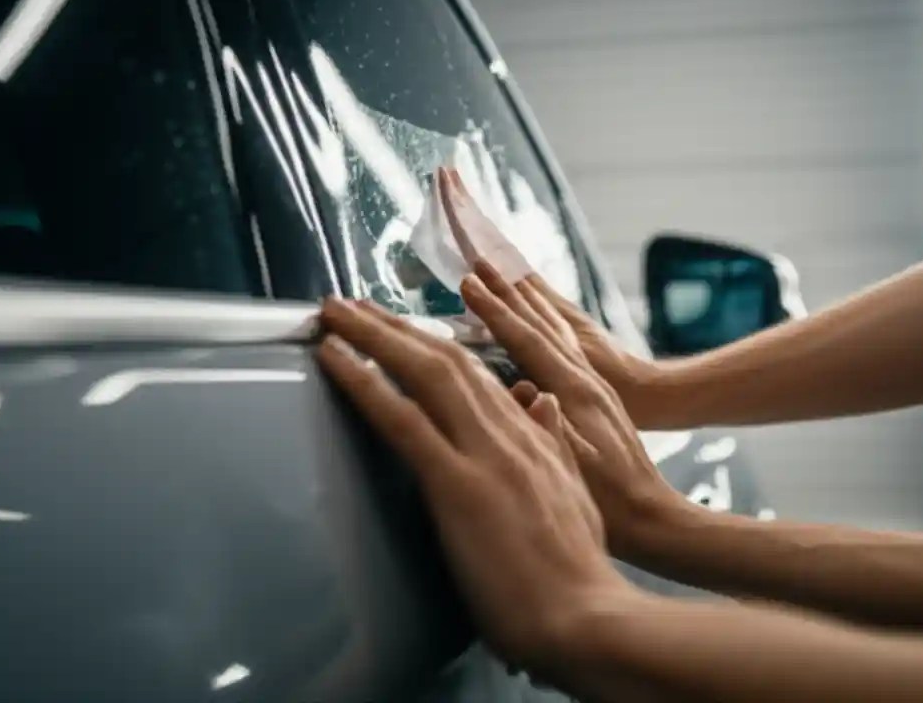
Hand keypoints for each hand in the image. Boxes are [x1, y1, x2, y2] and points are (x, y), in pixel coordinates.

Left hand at [315, 298, 632, 674]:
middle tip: (352, 304)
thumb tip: (540, 403)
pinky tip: (334, 358)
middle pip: (447, 361)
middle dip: (396, 327)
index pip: (481, 376)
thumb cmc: (578, 575)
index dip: (437, 346)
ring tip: (335, 313)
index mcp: (535, 440)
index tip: (404, 328)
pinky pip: (403, 419)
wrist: (588, 619)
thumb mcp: (575, 497)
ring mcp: (485, 456)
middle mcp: (510, 434)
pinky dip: (363, 382)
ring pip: (426, 373)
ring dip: (373, 336)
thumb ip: (554, 447)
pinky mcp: (458, 485)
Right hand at [459, 262, 694, 560]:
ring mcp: (589, 381)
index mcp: (576, 394)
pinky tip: (525, 311)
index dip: (495, 313)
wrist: (657, 516)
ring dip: (520, 294)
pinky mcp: (591, 391)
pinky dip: (537, 318)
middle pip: (537, 320)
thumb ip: (555, 431)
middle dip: (504, 287)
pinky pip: (557, 340)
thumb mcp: (584, 473)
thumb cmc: (616, 505)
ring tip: (495, 265)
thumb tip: (526, 393)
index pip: (528, 342)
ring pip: (549, 325)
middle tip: (474, 254)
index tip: (466, 282)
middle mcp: (584, 376)